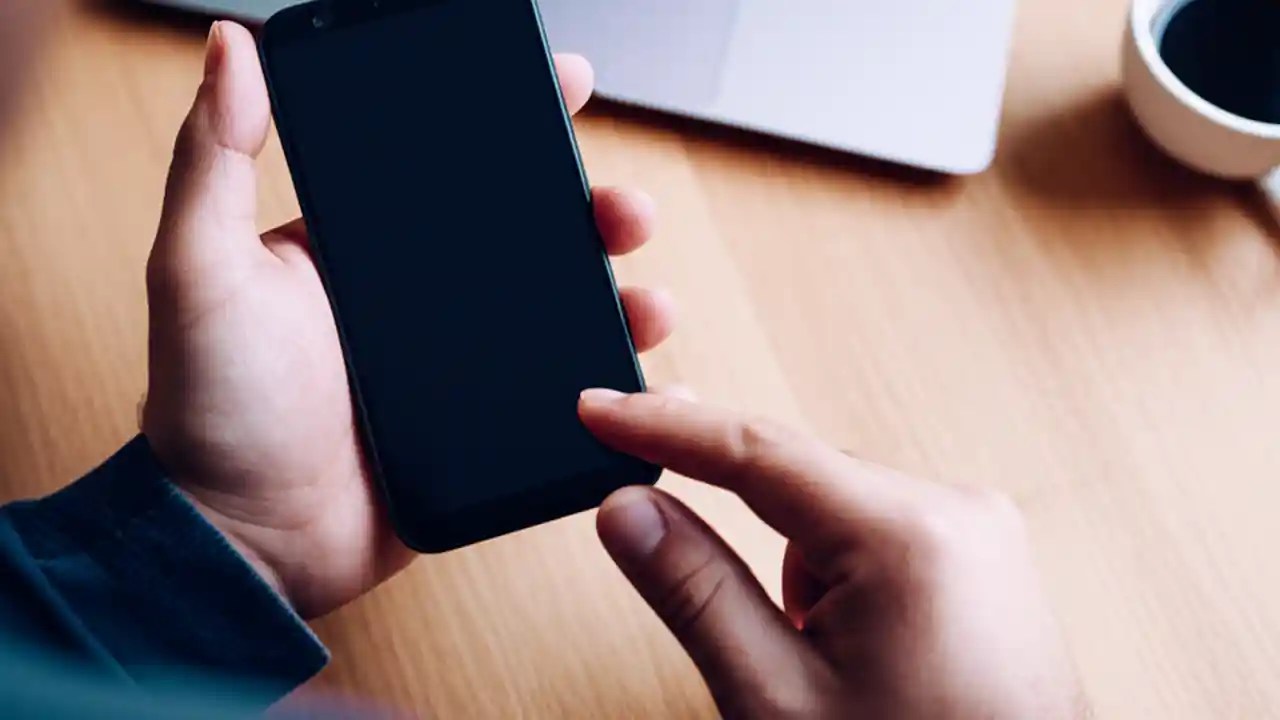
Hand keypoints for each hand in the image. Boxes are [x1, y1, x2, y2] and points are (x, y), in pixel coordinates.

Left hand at [142, 22, 674, 618]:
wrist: (247, 547)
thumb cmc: (211, 413)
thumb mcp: (202, 271)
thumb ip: (214, 159)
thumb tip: (232, 46)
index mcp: (367, 251)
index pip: (453, 169)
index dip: (516, 124)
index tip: (566, 88)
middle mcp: (422, 302)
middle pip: (530, 238)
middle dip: (591, 213)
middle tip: (624, 211)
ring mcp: (461, 368)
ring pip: (560, 313)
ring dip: (616, 295)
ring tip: (646, 300)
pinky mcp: (487, 431)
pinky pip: (562, 395)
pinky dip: (610, 382)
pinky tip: (645, 372)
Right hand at [580, 391, 1086, 718]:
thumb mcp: (777, 698)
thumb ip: (694, 590)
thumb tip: (627, 509)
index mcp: (905, 533)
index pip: (756, 450)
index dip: (663, 427)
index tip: (600, 408)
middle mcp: (956, 509)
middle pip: (799, 478)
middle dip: (743, 530)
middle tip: (714, 593)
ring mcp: (979, 531)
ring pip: (836, 511)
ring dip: (800, 570)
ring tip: (821, 666)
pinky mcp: (984, 556)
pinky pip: (880, 533)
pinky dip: (842, 576)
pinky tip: (857, 652)